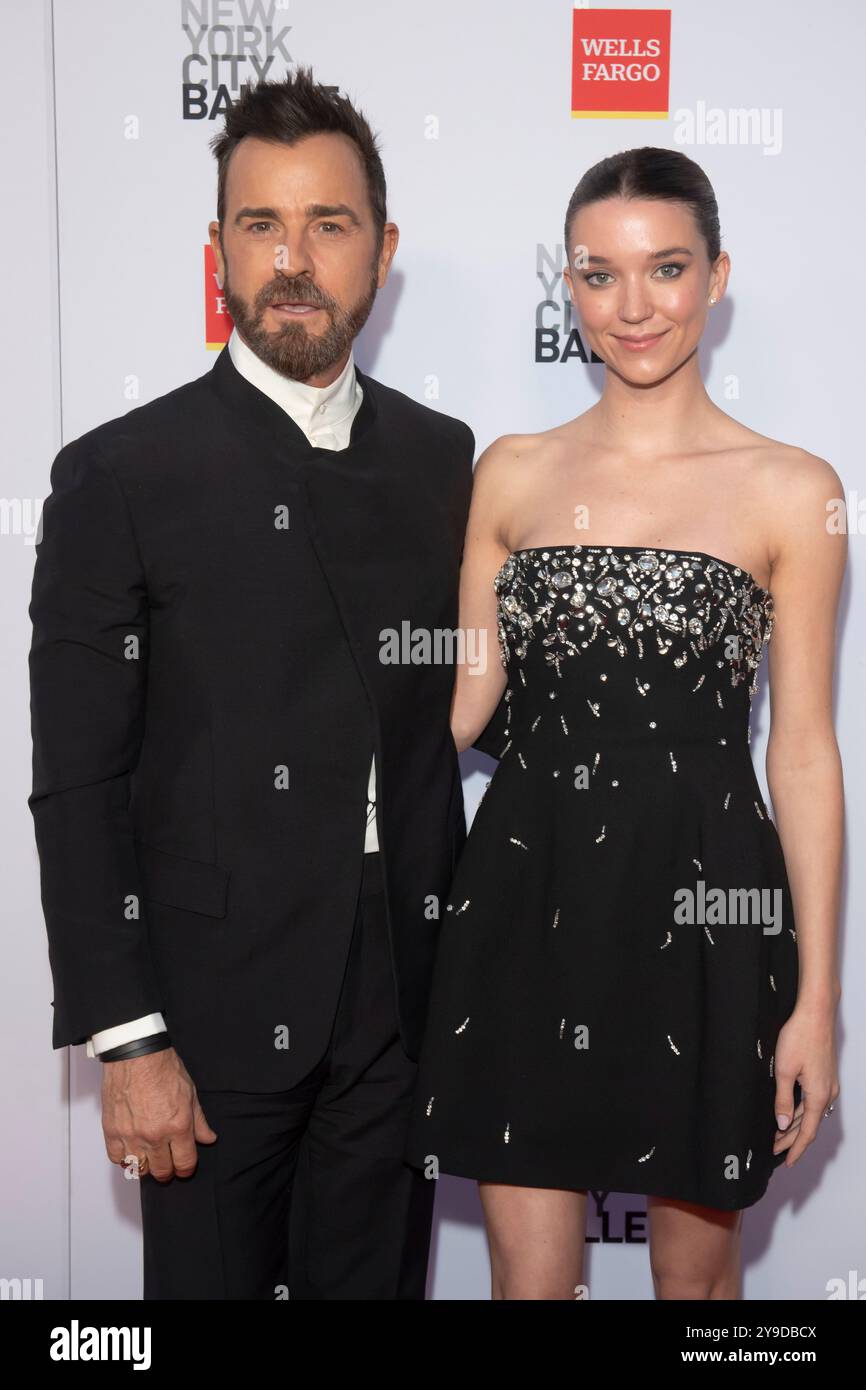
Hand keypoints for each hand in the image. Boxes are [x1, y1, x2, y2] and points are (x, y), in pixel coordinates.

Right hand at [102, 1046, 216, 1181]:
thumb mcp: (190, 1093)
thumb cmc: (162, 1068)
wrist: (135, 1054)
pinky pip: (117, 1159)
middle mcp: (155, 1135)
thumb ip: (199, 1121)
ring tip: (150, 1158)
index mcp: (178, 1126)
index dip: (187, 1169)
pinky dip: (124, 1159)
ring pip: (140, 1169)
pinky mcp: (112, 1131)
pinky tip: (131, 1151)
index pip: (185, 1163)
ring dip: (146, 1166)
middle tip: (168, 1164)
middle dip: (168, 1171)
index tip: (185, 1168)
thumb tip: (208, 1138)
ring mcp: (132, 1135)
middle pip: (162, 1171)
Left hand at [772, 1000, 839, 1166]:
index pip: (807, 1132)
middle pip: (809, 1124)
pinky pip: (813, 1100)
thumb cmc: (800, 1037)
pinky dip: (801, 1110)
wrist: (816, 1013)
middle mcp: (828, 1093)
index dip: (796, 1148)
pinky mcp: (825, 1075)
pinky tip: (789, 1112)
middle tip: (774, 1148)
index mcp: (818, 1096)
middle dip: (792, 1139)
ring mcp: (828, 1084)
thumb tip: (782, 1123)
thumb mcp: (784, 1071)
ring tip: (778, 1134)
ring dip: (795, 1124)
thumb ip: (783, 1100)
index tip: (786, 1161)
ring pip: (811, 1113)